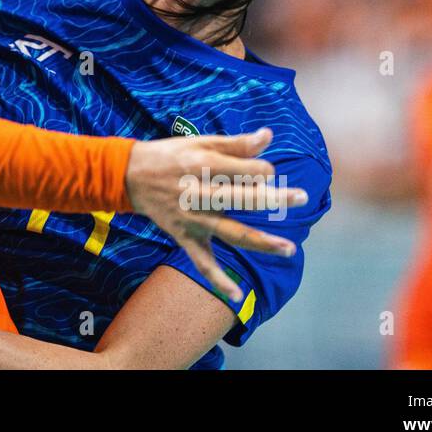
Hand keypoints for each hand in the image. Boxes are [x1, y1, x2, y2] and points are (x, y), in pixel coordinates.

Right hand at [125, 129, 307, 301]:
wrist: (129, 175)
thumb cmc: (169, 155)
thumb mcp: (200, 142)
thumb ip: (236, 143)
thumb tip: (269, 136)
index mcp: (205, 166)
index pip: (247, 170)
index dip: (264, 169)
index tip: (266, 171)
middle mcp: (202, 194)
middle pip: (245, 199)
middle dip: (276, 198)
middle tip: (302, 197)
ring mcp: (194, 219)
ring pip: (233, 232)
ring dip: (262, 243)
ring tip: (290, 250)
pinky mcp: (185, 237)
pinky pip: (202, 262)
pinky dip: (218, 280)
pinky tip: (238, 295)